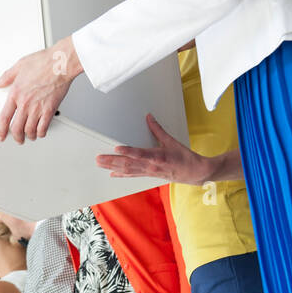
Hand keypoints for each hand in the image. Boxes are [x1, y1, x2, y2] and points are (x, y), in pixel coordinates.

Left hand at [0, 38, 81, 142]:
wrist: (60, 63)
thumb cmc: (43, 62)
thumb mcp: (19, 65)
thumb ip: (6, 77)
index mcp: (15, 93)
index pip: (4, 117)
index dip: (1, 130)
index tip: (1, 135)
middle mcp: (25, 103)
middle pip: (17, 128)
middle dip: (16, 137)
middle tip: (17, 139)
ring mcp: (38, 108)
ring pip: (30, 130)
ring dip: (29, 136)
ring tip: (29, 136)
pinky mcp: (50, 110)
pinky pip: (43, 128)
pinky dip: (41, 133)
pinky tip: (40, 131)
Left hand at [95, 114, 224, 185]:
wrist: (193, 172)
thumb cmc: (184, 157)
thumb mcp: (171, 141)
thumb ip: (158, 129)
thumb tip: (149, 117)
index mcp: (157, 157)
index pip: (139, 154)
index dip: (127, 151)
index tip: (115, 148)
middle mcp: (150, 166)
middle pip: (127, 164)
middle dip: (111, 161)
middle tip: (98, 158)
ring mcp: (148, 172)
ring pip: (127, 170)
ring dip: (112, 167)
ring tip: (100, 164)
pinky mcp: (149, 175)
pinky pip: (132, 175)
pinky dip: (122, 174)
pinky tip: (112, 173)